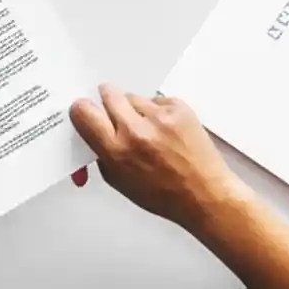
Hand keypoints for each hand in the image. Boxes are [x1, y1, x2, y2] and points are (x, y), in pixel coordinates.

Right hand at [69, 84, 248, 230]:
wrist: (205, 194)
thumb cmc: (165, 195)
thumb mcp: (120, 182)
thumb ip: (102, 153)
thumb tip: (93, 131)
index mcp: (116, 151)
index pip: (84, 111)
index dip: (83, 110)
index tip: (86, 111)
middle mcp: (135, 130)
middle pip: (108, 93)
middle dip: (108, 102)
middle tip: (116, 114)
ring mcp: (159, 117)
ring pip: (133, 97)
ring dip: (135, 110)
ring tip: (149, 130)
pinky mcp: (179, 108)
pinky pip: (157, 100)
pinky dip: (158, 112)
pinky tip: (166, 130)